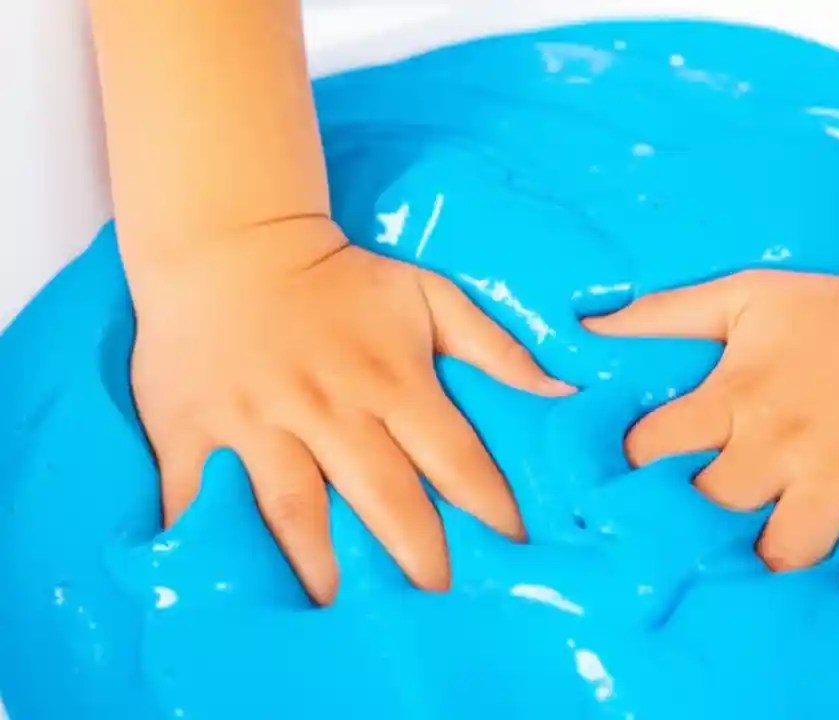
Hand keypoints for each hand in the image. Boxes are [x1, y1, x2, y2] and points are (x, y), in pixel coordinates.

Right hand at [129, 216, 572, 602]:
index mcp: (392, 378)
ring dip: (322, 565)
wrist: (233, 241)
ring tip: (344, 615)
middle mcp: (329, 405)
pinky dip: (204, 537)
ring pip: (295, 507)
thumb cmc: (342, 280)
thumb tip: (562, 391)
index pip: (453, 455)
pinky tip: (221, 584)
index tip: (515, 553)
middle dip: (415, 555)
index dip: (488, 506)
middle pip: (381, 494)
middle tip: (440, 608)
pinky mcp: (193, 428)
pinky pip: (197, 494)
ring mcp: (258, 420)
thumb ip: (496, 348)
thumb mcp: (430, 295)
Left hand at [585, 262, 838, 590]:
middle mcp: (782, 442)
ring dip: (773, 557)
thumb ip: (663, 315)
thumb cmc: (838, 307)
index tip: (629, 484)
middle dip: (700, 525)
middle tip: (700, 532)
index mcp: (738, 396)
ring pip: (785, 550)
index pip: (654, 450)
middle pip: (714, 512)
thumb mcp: (745, 296)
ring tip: (767, 553)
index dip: (634, 472)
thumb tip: (583, 326)